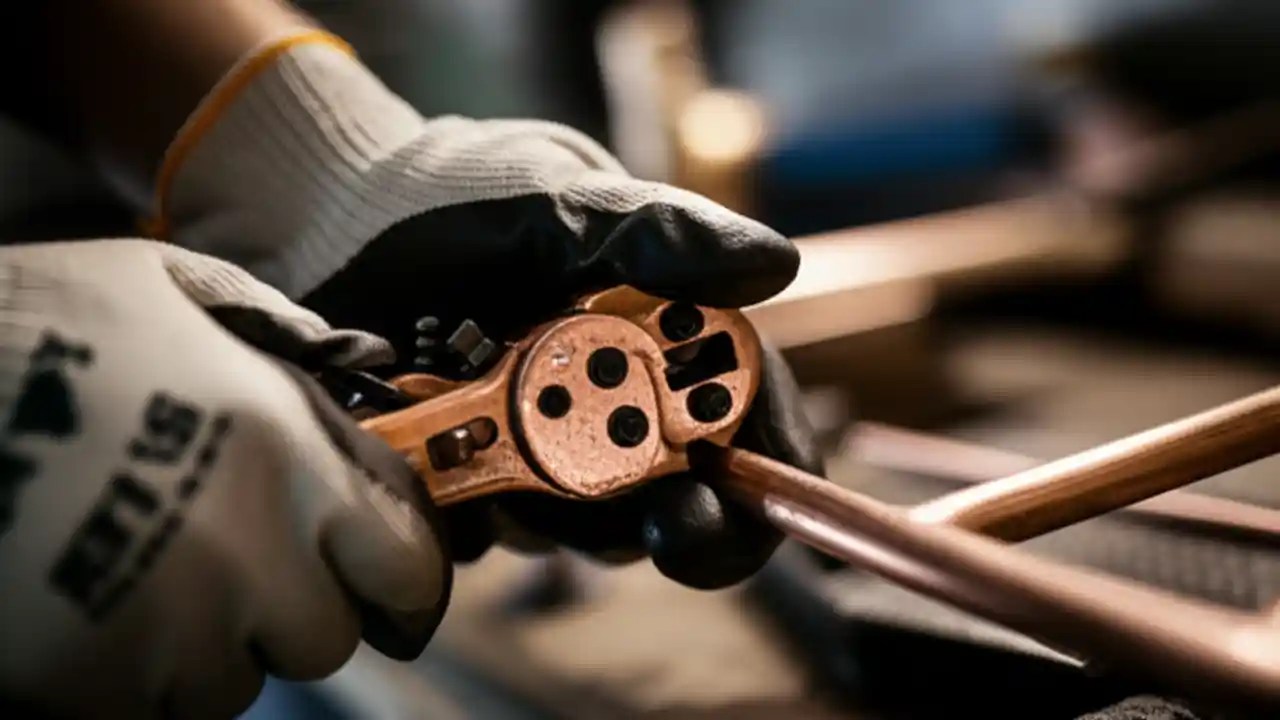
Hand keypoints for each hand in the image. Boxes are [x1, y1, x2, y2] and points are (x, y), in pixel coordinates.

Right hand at [0, 240, 448, 718]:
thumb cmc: (32, 319)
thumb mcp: (165, 279)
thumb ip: (270, 320)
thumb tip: (338, 355)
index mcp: (288, 450)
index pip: (409, 565)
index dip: (399, 577)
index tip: (379, 578)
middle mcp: (251, 549)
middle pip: (324, 638)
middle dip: (291, 610)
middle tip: (232, 565)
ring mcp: (169, 626)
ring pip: (233, 682)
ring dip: (206, 648)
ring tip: (140, 577)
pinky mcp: (87, 680)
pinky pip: (147, 710)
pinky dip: (128, 680)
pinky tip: (85, 608)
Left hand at [160, 37, 823, 588]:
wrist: (335, 220)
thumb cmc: (462, 193)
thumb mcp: (561, 201)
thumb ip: (659, 236)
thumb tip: (776, 263)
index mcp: (665, 341)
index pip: (743, 420)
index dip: (756, 473)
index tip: (724, 500)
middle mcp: (618, 406)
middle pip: (673, 503)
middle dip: (645, 512)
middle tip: (587, 487)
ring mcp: (543, 453)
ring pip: (578, 532)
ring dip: (543, 503)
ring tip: (476, 427)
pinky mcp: (471, 484)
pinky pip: (487, 536)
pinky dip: (467, 508)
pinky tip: (430, 453)